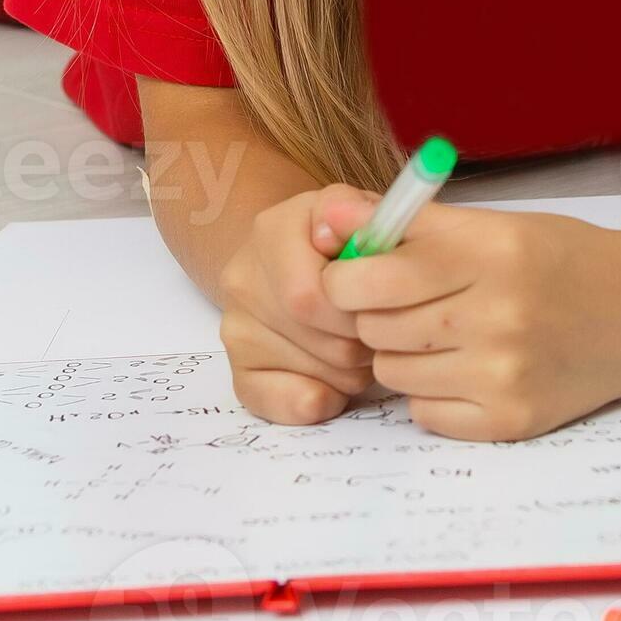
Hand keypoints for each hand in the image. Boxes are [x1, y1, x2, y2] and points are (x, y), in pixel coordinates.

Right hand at [216, 184, 379, 423]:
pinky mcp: (239, 370)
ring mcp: (236, 327)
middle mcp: (243, 278)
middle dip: (364, 341)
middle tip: (380, 329)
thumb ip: (363, 215)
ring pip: (315, 373)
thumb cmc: (346, 241)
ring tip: (359, 344)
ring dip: (352, 370)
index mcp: (273, 231)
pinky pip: (284, 405)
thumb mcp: (362, 215)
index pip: (312, 295)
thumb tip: (345, 229)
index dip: (362, 310)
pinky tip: (335, 380)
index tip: (384, 303)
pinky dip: (322, 401)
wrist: (296, 259)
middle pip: (319, 338)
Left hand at [321, 205, 620, 442]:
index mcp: (494, 249)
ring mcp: (507, 372)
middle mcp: (500, 312)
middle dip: (379, 314)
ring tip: (446, 336)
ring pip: (393, 372)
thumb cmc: (560, 260)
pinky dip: (432, 394)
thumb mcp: (496, 225)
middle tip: (410, 305)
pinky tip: (467, 369)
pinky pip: (423, 413)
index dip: (349, 276)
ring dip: (404, 355)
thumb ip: (410, 224)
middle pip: (376, 326)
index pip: (373, 274)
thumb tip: (328, 215)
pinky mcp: (512, 419)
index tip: (357, 273)